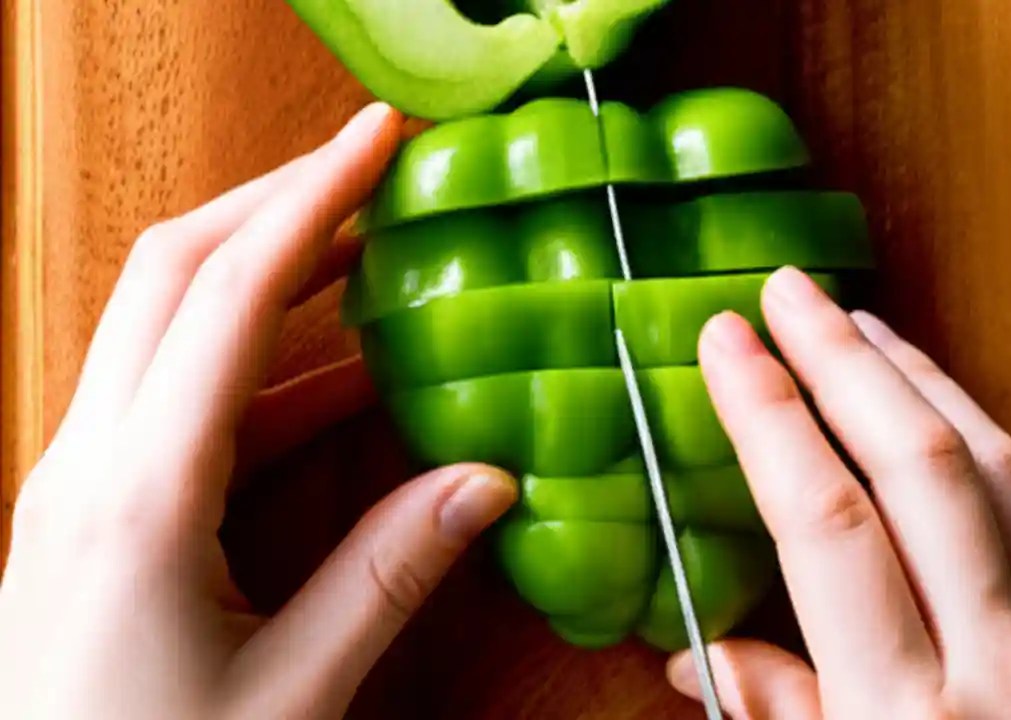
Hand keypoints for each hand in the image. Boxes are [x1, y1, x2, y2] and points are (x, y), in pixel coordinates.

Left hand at [0, 104, 516, 719]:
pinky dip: (249, 363)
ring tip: (362, 255)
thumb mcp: (292, 695)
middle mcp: (90, 463)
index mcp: (141, 498)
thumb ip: (390, 576)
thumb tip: (487, 482)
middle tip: (369, 170)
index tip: (375, 143)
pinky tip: (333, 382)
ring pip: (159, 321)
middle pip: (173, 271)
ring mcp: (77, 480)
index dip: (310, 203)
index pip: (228, 299)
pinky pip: (166, 395)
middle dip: (274, 201)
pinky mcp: (88, 507)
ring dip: (259, 272)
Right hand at [670, 267, 1010, 718]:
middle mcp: (999, 669)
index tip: (729, 343)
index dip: (768, 412)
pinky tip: (943, 409)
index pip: (825, 518)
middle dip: (846, 358)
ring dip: (920, 379)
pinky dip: (982, 438)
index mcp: (903, 715)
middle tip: (791, 294)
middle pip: (921, 462)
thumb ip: (777, 717)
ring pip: (998, 468)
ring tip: (861, 328)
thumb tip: (708, 661)